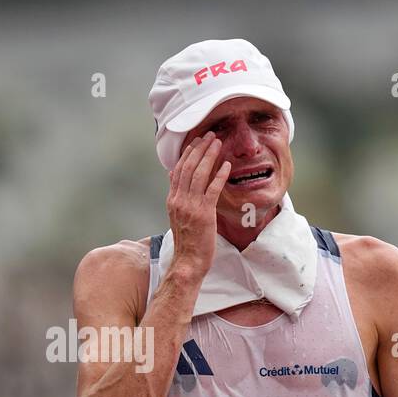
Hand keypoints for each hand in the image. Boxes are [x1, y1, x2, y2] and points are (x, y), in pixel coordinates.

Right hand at [166, 131, 230, 276]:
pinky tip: (226, 165)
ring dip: (209, 156)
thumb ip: (176, 195)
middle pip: (188, 168)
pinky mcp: (204, 214)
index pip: (178, 170)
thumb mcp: (176, 215)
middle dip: (199, 149)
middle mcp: (179, 200)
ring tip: (218, 143)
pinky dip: (219, 175)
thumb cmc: (186, 241)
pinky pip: (212, 190)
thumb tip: (172, 175)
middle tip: (209, 135)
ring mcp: (191, 207)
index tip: (196, 141)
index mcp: (172, 200)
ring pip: (199, 175)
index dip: (188, 153)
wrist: (188, 261)